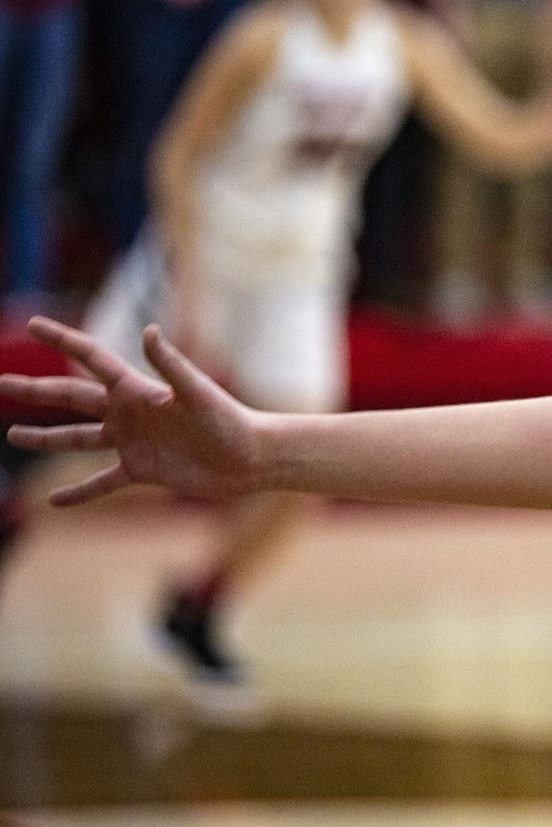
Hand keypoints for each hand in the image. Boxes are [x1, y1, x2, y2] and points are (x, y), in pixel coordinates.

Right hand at [0, 317, 266, 505]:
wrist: (251, 460)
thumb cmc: (229, 422)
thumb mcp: (197, 392)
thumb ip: (171, 364)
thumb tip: (150, 331)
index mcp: (136, 389)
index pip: (90, 359)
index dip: (62, 340)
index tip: (33, 325)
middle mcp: (128, 413)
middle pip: (69, 398)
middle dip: (34, 391)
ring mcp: (132, 442)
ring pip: (77, 438)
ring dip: (45, 438)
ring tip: (13, 435)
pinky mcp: (141, 471)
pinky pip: (101, 482)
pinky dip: (79, 492)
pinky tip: (55, 501)